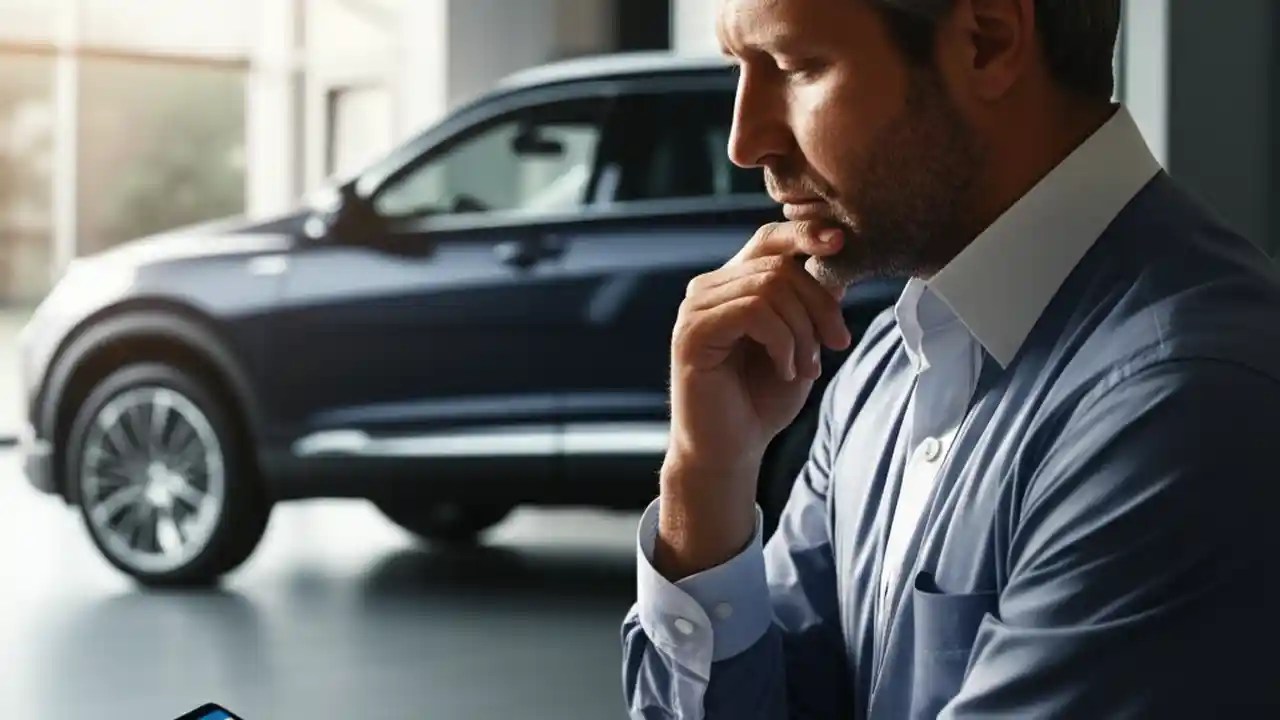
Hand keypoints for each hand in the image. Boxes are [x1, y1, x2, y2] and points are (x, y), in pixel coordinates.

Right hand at [654, 222, 852, 577]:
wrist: (731, 451)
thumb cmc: (762, 399)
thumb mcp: (801, 342)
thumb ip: (811, 302)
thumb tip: (837, 257)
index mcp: (731, 285)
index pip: (768, 241)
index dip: (803, 234)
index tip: (842, 241)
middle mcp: (708, 289)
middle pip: (778, 267)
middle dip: (819, 305)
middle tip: (837, 344)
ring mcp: (696, 309)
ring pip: (769, 288)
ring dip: (803, 331)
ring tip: (807, 368)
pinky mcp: (692, 334)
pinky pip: (753, 312)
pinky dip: (782, 341)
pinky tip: (786, 370)